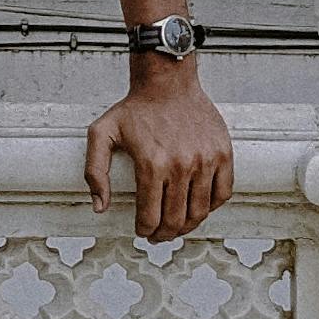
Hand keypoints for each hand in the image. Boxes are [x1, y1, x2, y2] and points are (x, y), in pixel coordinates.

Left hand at [84, 73, 234, 240]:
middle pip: (176, 219)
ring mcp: (205, 160)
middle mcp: (181, 164)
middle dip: (164, 235)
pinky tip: (198, 207)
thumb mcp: (101, 134)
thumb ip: (95, 172)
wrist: (167, 81)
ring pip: (200, 211)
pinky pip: (223, 193)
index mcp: (152, 164)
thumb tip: (99, 208)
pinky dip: (211, 207)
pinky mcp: (223, 153)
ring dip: (188, 226)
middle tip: (158, 236)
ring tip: (177, 227)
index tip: (142, 232)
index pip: (150, 215)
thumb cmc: (135, 109)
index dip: (144, 231)